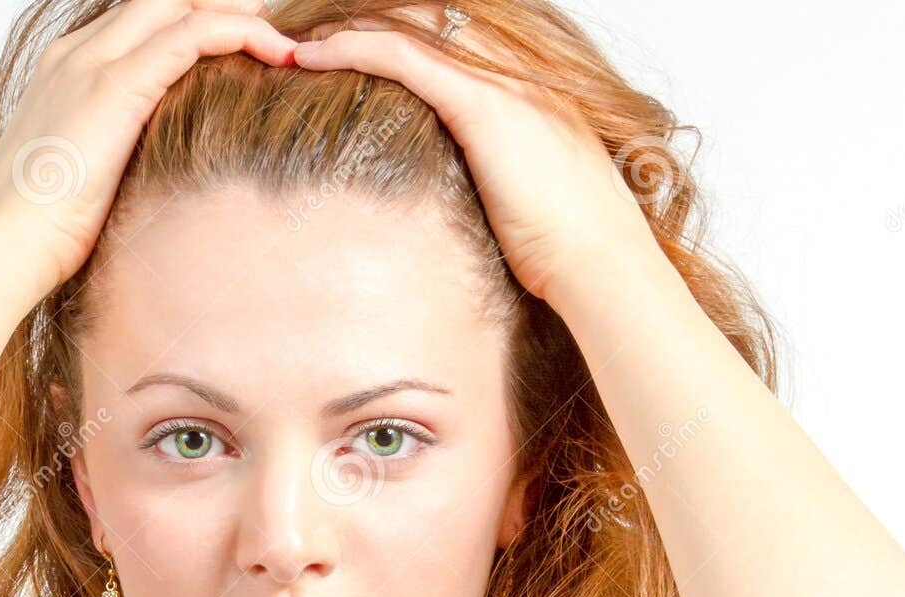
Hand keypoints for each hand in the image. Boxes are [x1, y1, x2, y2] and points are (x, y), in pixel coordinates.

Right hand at [0, 0, 295, 304]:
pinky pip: (193, 34)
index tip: (237, 46)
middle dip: (217, 4)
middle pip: (160, 1)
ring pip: (179, 4)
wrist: (0, 249)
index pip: (137, 26)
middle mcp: (75, 55)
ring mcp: (92, 64)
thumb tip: (153, 185)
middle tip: (266, 26)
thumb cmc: (37, 239)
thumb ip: (117, 163)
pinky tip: (274, 53)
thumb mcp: (83, 187)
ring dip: (237, 13)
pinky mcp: (115, 87)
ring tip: (282, 41)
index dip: (190, 25)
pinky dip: (239, 32)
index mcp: (64, 74)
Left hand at [291, 6, 660, 305]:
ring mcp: (503, 84)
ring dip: (349, 29)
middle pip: (431, 18)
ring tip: (302, 41)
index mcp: (531, 90)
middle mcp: (519, 72)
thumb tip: (463, 197)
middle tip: (316, 31)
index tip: (355, 42)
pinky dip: (352, 50)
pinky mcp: (482, 106)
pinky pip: (404, 59)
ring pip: (411, 27)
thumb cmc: (570, 249)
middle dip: (372, 19)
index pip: (455, 35)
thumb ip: (498, 177)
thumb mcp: (528, 200)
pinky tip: (311, 57)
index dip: (401, 31)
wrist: (602, 263)